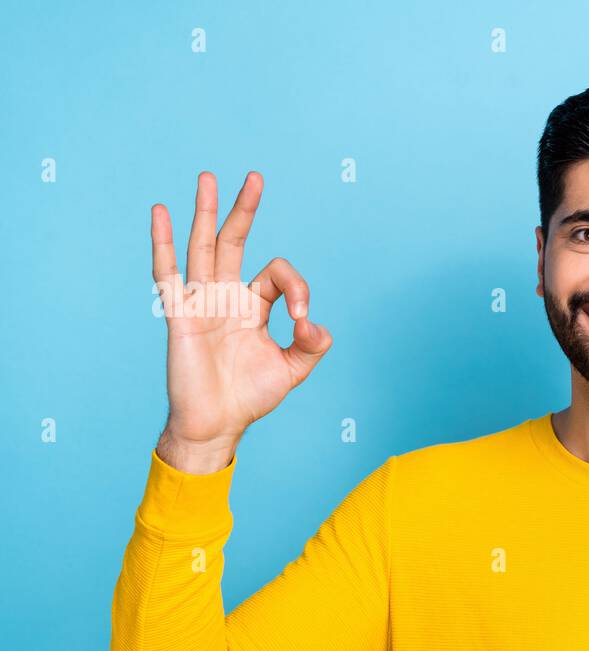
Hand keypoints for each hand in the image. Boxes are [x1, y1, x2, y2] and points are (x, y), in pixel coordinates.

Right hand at [152, 171, 331, 472]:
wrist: (217, 423)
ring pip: (203, 247)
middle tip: (256, 177)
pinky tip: (160, 212)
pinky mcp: (181, 315)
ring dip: (207, 212)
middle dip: (245, 210)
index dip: (298, 289)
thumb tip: (315, 325)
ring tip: (209, 177)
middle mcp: (227, 296)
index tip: (303, 323)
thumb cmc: (249, 396)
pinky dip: (163, 243)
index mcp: (254, 306)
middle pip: (235, 242)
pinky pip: (168, 273)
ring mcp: (202, 302)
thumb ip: (310, 346)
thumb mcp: (292, 370)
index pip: (279, 275)